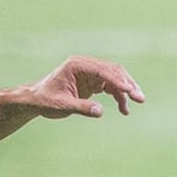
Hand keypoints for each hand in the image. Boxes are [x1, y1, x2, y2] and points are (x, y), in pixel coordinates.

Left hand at [27, 56, 144, 118]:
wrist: (36, 100)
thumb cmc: (46, 100)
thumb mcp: (62, 106)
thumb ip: (81, 107)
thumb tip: (100, 111)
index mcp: (77, 65)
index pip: (102, 71)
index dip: (117, 80)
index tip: (129, 91)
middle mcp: (85, 65)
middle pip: (112, 71)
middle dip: (127, 84)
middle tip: (140, 98)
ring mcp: (89, 72)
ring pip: (114, 77)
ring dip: (126, 90)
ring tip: (135, 104)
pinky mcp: (91, 81)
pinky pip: (110, 86)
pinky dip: (118, 96)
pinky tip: (124, 109)